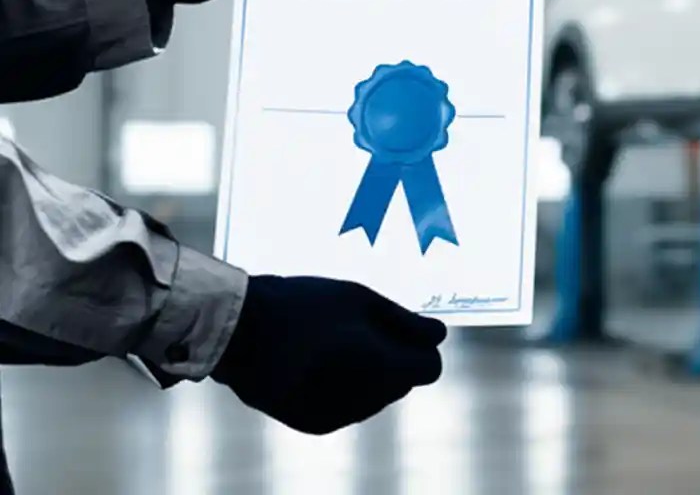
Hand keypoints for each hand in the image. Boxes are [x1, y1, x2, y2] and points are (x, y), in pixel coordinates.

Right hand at [211, 275, 444, 434]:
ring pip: (375, 397)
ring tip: (332, 341)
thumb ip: (407, 321)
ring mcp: (338, 416)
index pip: (430, 368)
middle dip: (395, 358)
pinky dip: (343, 387)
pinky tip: (316, 362)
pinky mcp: (313, 423)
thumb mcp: (360, 299)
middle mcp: (365, 400)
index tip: (405, 329)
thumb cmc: (303, 305)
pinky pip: (346, 407)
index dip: (422, 347)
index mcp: (383, 367)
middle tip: (361, 327)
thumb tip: (440, 335)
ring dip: (369, 374)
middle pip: (402, 383)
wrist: (238, 332)